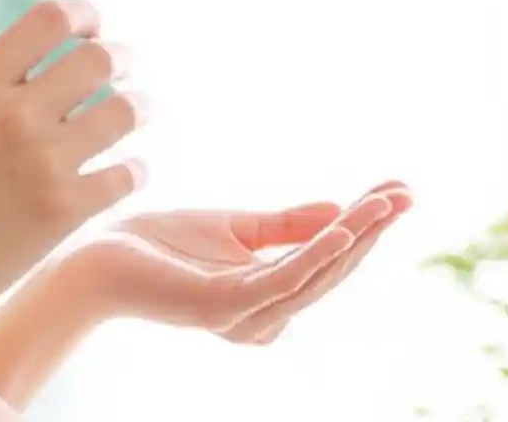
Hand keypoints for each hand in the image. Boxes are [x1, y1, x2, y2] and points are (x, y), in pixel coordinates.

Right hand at [0, 0, 145, 337]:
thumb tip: (50, 61)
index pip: (50, 18)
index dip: (86, 14)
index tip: (96, 25)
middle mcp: (12, 114)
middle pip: (100, 58)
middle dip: (124, 58)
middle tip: (127, 69)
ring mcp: (43, 162)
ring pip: (125, 110)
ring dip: (140, 106)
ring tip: (139, 111)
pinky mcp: (65, 210)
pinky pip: (128, 173)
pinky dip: (136, 169)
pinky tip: (128, 170)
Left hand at [68, 181, 410, 344]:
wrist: (100, 254)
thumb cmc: (162, 243)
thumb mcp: (239, 227)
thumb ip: (288, 226)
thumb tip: (342, 212)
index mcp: (270, 298)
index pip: (329, 260)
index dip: (366, 226)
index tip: (400, 190)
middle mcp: (265, 317)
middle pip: (332, 270)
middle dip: (371, 230)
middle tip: (408, 194)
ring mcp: (246, 316)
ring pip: (315, 275)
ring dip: (355, 237)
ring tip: (385, 203)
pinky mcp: (225, 308)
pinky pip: (282, 280)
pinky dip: (315, 254)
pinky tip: (342, 227)